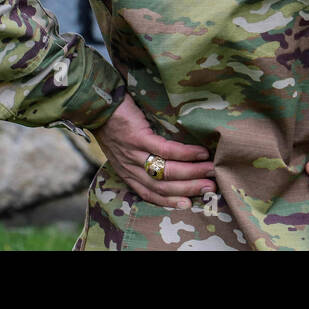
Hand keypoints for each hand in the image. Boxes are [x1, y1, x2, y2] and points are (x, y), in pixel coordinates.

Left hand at [92, 94, 215, 208]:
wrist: (98, 104)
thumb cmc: (114, 124)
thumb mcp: (123, 149)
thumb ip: (141, 158)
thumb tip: (170, 163)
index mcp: (127, 172)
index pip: (149, 194)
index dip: (170, 201)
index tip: (190, 203)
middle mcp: (130, 167)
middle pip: (161, 186)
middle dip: (188, 189)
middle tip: (210, 188)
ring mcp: (133, 153)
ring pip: (165, 171)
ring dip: (191, 173)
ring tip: (210, 171)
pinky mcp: (138, 137)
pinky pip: (165, 149)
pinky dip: (185, 154)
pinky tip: (200, 153)